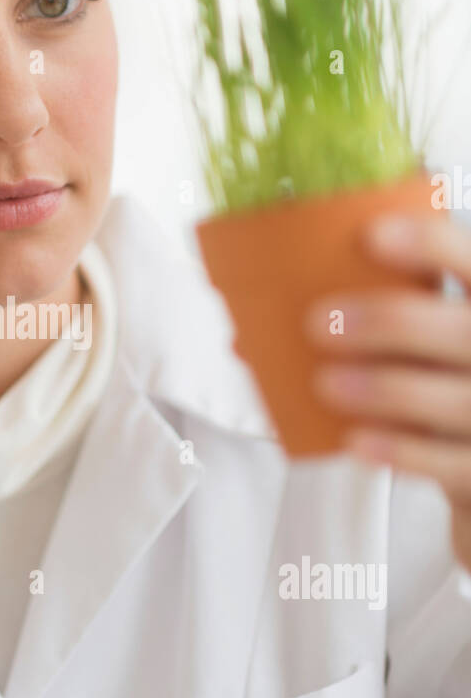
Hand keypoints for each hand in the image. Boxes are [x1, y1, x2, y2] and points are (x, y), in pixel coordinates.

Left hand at [303, 211, 470, 572]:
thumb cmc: (435, 384)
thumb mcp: (418, 341)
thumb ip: (365, 323)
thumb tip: (248, 334)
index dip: (430, 244)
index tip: (370, 236)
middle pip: (463, 331)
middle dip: (389, 322)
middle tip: (317, 323)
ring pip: (455, 399)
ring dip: (384, 389)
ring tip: (326, 382)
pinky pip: (448, 461)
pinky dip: (399, 451)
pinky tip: (355, 441)